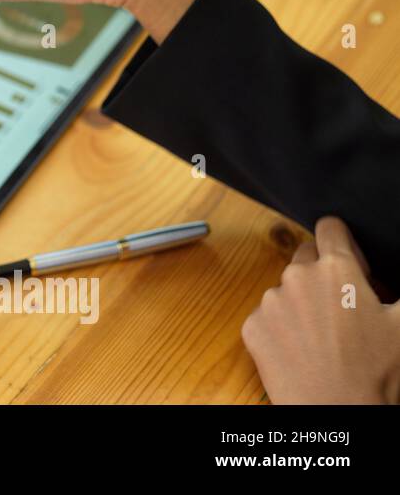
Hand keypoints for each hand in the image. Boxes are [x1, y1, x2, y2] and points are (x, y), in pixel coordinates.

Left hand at [241, 217, 399, 403]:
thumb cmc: (374, 369)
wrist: (334, 409)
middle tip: (342, 304)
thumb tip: (397, 277)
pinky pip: (267, 316)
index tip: (348, 256)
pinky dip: (281, 327)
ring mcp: (270, 302)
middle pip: (305, 257)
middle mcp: (296, 277)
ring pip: (286, 289)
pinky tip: (302, 347)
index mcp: (336, 269)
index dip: (342, 240)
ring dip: (301, 302)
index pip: (330, 228)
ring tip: (324, 334)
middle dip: (322, 272)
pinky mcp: (251, 326)